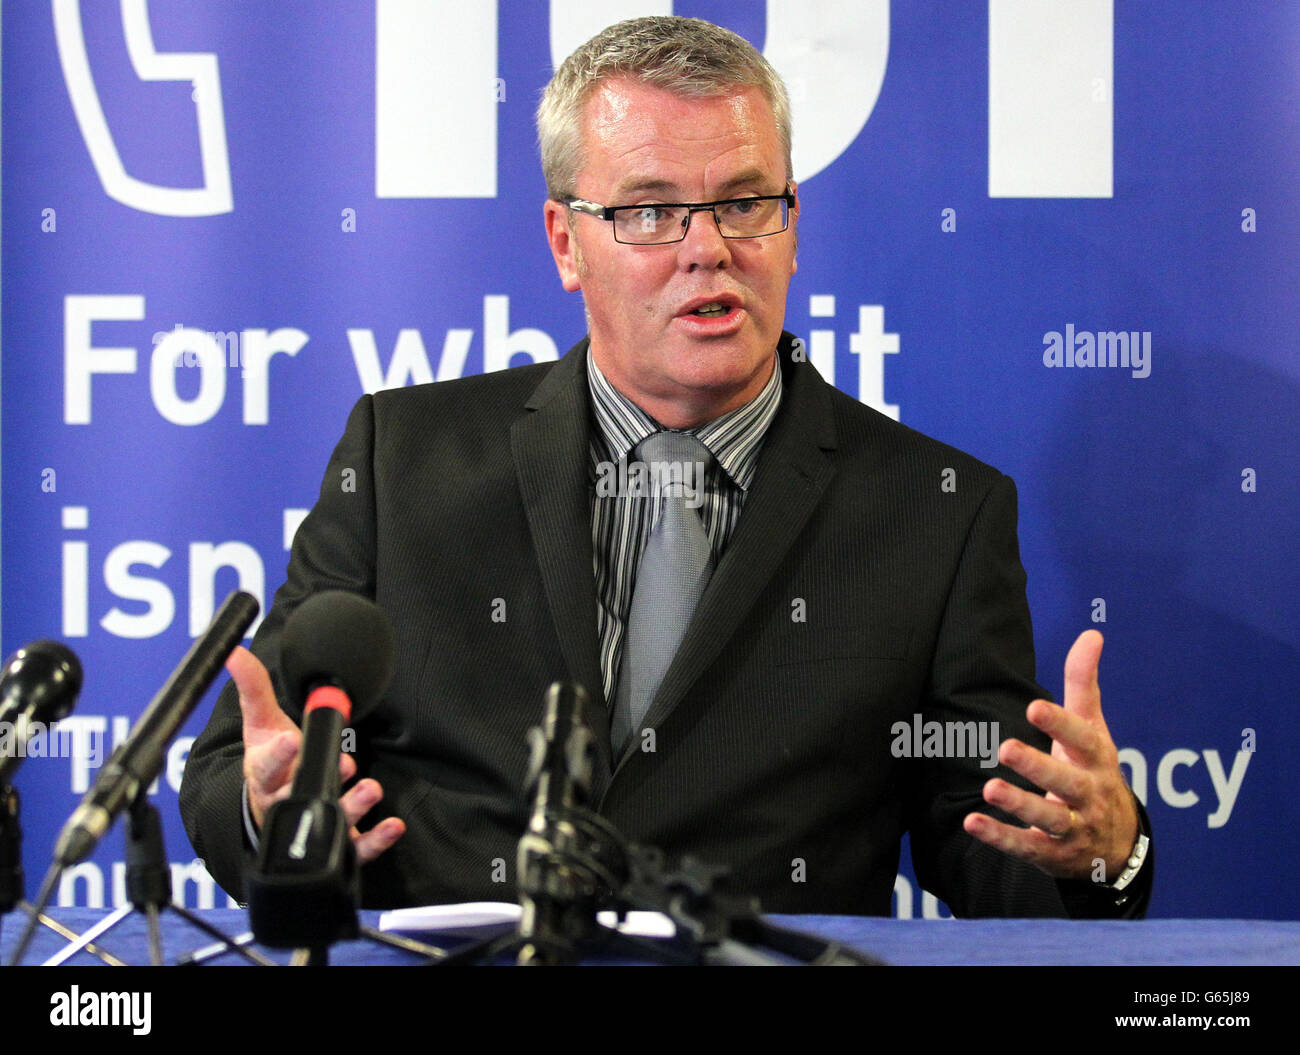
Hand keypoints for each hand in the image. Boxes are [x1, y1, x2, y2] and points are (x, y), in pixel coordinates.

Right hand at [229, 645, 404, 862]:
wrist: (273, 808)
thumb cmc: (270, 762)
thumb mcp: (260, 724)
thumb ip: (254, 688)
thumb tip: (233, 651)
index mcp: (265, 775)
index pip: (267, 766)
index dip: (279, 755)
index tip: (291, 739)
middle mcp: (287, 803)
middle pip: (301, 799)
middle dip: (323, 784)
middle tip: (346, 767)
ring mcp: (311, 826)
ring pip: (328, 824)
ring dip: (352, 808)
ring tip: (370, 790)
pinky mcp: (335, 845)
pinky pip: (354, 850)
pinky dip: (374, 841)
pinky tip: (393, 826)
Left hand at [963, 630, 1138, 882]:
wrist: (1118, 846)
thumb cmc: (1095, 772)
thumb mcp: (1094, 729)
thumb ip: (1084, 683)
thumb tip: (1092, 633)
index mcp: (1096, 760)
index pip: (1082, 739)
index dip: (1060, 724)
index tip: (1034, 707)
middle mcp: (1088, 794)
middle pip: (1066, 781)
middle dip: (1039, 767)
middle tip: (1007, 749)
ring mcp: (1072, 827)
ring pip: (1048, 817)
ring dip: (1019, 805)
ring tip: (990, 789)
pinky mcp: (1051, 853)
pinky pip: (1025, 846)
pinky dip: (1000, 837)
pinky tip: (973, 822)